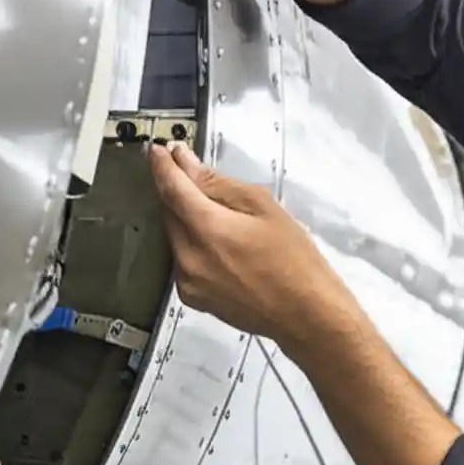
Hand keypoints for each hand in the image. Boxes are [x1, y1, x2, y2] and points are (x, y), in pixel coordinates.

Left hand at [148, 142, 356, 350]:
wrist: (305, 315)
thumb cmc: (295, 258)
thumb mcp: (265, 209)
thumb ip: (220, 185)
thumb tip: (186, 165)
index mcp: (207, 229)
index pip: (171, 188)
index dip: (162, 166)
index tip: (158, 149)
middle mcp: (187, 256)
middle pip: (168, 212)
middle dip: (176, 190)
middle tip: (192, 174)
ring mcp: (186, 281)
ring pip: (174, 236)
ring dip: (184, 218)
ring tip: (216, 214)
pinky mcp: (191, 298)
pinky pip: (182, 260)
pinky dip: (191, 244)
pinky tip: (218, 245)